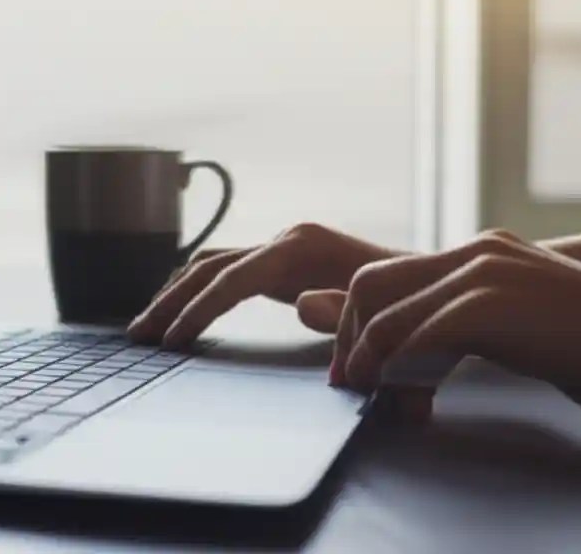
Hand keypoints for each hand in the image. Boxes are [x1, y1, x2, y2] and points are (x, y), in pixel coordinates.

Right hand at [127, 223, 403, 346]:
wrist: (443, 288)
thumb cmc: (414, 308)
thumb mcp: (383, 313)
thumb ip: (342, 312)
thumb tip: (298, 305)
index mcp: (302, 248)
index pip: (230, 277)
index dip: (196, 310)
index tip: (170, 340)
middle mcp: (287, 240)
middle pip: (209, 266)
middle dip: (170, 301)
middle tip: (138, 335)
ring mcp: (284, 248)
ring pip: (211, 265)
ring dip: (176, 294)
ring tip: (146, 327)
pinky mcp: (284, 263)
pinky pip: (227, 272)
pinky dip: (198, 290)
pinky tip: (181, 312)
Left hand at [335, 231, 580, 424]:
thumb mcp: (525, 325)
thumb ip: (473, 327)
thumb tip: (420, 355)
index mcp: (481, 253)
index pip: (390, 274)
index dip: (361, 323)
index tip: (360, 369)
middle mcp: (474, 253)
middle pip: (370, 284)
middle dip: (351, 339)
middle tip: (356, 386)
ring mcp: (481, 273)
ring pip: (385, 312)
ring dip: (374, 365)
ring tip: (388, 404)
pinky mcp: (489, 306)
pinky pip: (415, 338)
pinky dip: (401, 375)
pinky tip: (416, 403)